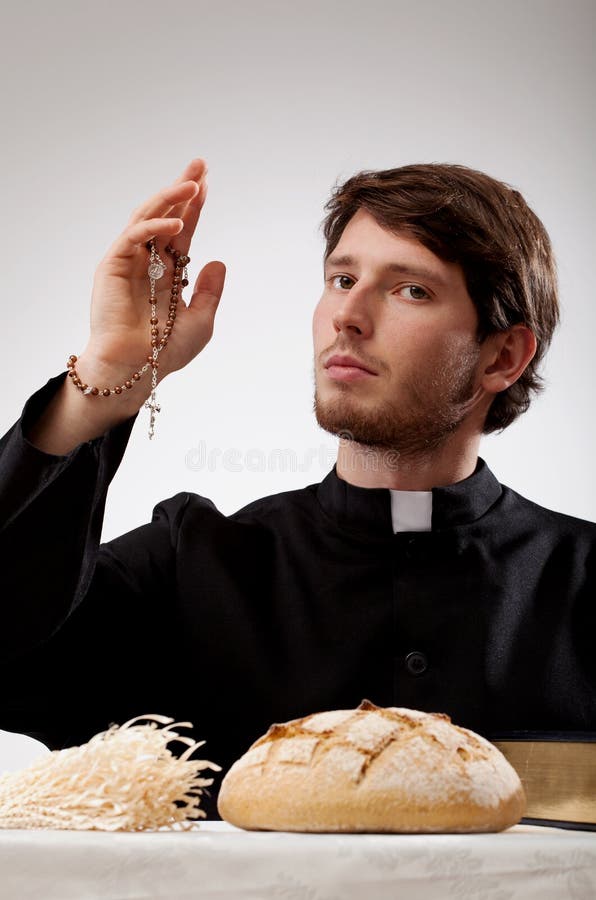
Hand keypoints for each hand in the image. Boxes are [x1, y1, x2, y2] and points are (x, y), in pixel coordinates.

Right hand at [79, 158, 225, 387]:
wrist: (136, 370)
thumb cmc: (164, 351)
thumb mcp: (200, 321)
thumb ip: (210, 291)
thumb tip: (218, 261)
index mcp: (167, 273)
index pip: (182, 232)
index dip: (194, 208)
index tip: (208, 184)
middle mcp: (147, 262)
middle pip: (165, 215)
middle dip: (182, 189)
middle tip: (200, 164)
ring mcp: (128, 261)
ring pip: (147, 218)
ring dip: (169, 198)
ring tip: (192, 184)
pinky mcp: (112, 266)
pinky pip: (133, 237)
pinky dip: (154, 226)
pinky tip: (177, 224)